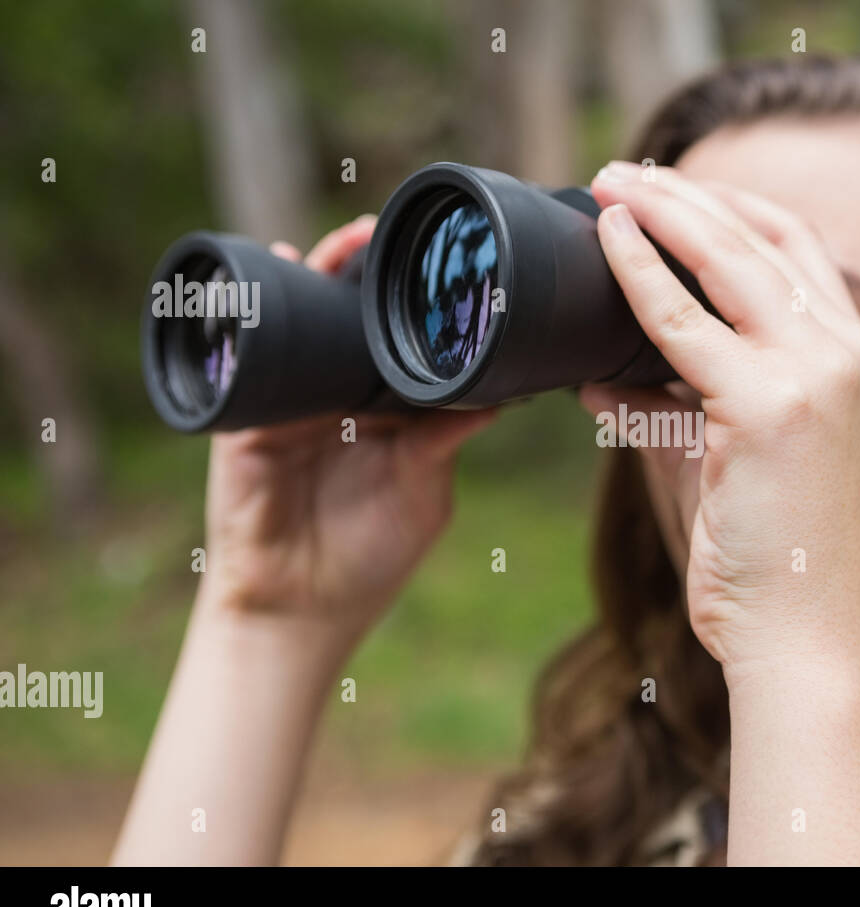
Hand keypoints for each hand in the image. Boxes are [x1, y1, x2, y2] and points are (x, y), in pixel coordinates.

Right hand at [197, 215, 496, 659]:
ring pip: (303, 324)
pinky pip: (248, 354)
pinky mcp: (248, 416)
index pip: (398, 344)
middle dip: (362, 274)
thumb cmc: (369, 559)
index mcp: (385, 413)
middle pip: (349, 320)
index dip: (413, 306)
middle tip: (384, 231)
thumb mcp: (424, 494)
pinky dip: (255, 312)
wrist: (300, 610)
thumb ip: (447, 444)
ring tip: (341, 243)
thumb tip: (500, 395)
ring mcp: (293, 402)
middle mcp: (340, 397)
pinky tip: (273, 269)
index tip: (441, 266)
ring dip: (316, 278)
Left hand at [582, 162, 859, 675]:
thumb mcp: (723, 460)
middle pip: (760, 236)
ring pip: (727, 260)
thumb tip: (600, 373)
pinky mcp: (772, 407)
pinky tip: (605, 245)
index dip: (728, 208)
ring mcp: (816, 375)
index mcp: (848, 358)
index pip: (792, 247)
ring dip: (660, 212)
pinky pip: (683, 324)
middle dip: (686, 193)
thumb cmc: (767, 556)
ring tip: (607, 186)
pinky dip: (638, 276)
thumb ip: (670, 407)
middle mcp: (844, 352)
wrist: (804, 635)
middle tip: (622, 173)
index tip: (668, 190)